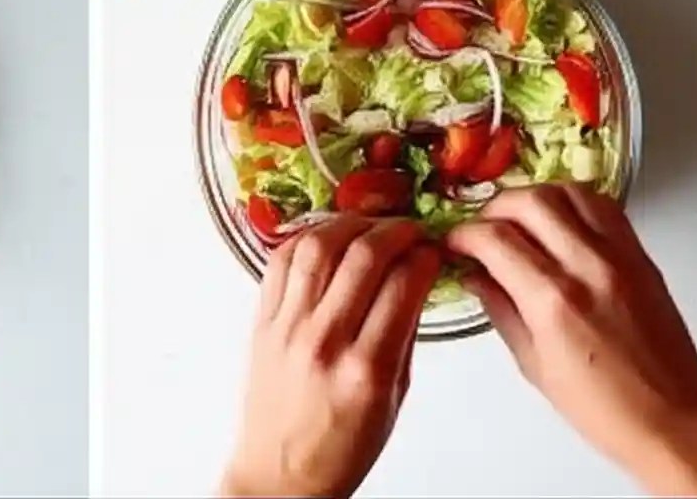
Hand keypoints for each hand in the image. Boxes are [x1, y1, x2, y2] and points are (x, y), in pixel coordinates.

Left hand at [222, 216, 439, 497]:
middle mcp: (324, 342)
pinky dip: (307, 238)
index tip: (435, 250)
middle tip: (410, 230)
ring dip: (351, 223)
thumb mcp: (395, 398)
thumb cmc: (341, 447)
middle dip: (396, 231)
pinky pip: (281, 261)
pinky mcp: (261, 321)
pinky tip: (329, 237)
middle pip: (363, 256)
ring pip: (317, 247)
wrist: (280, 475)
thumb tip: (418, 280)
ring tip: (371, 225)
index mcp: (366, 370)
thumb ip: (405, 335)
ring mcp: (287, 327)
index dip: (426, 256)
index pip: (404, 285)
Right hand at [447, 184, 696, 495]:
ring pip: (567, 192)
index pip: (494, 240)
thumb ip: (500, 309)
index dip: (463, 235)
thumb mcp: (532, 364)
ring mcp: (620, 257)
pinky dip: (572, 201)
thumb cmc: (601, 407)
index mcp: (553, 302)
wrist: (671, 419)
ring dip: (532, 198)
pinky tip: (558, 221)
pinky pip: (603, 206)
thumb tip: (473, 275)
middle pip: (529, 202)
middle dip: (492, 209)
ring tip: (518, 220)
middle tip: (481, 229)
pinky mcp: (641, 256)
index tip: (453, 243)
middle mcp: (588, 268)